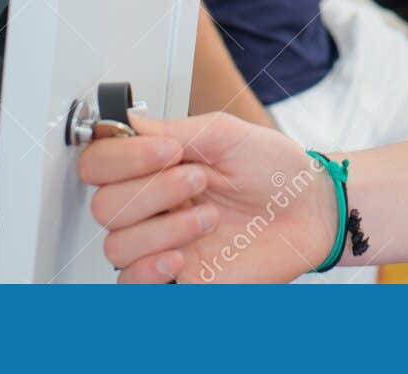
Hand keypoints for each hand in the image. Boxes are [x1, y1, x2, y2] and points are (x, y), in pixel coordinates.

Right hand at [79, 111, 338, 283]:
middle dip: (153, 191)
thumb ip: (172, 129)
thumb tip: (125, 122)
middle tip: (200, 181)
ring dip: (164, 229)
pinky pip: (130, 285)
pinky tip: (180, 257)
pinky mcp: (174, 279)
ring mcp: (160, 243)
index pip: (98, 163)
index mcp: (155, 165)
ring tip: (209, 218)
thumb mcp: (226, 134)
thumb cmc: (275, 171)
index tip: (167, 151)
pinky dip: (150, 270)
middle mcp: (151, 204)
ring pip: (116, 246)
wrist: (310, 211)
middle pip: (103, 206)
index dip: (121, 158)